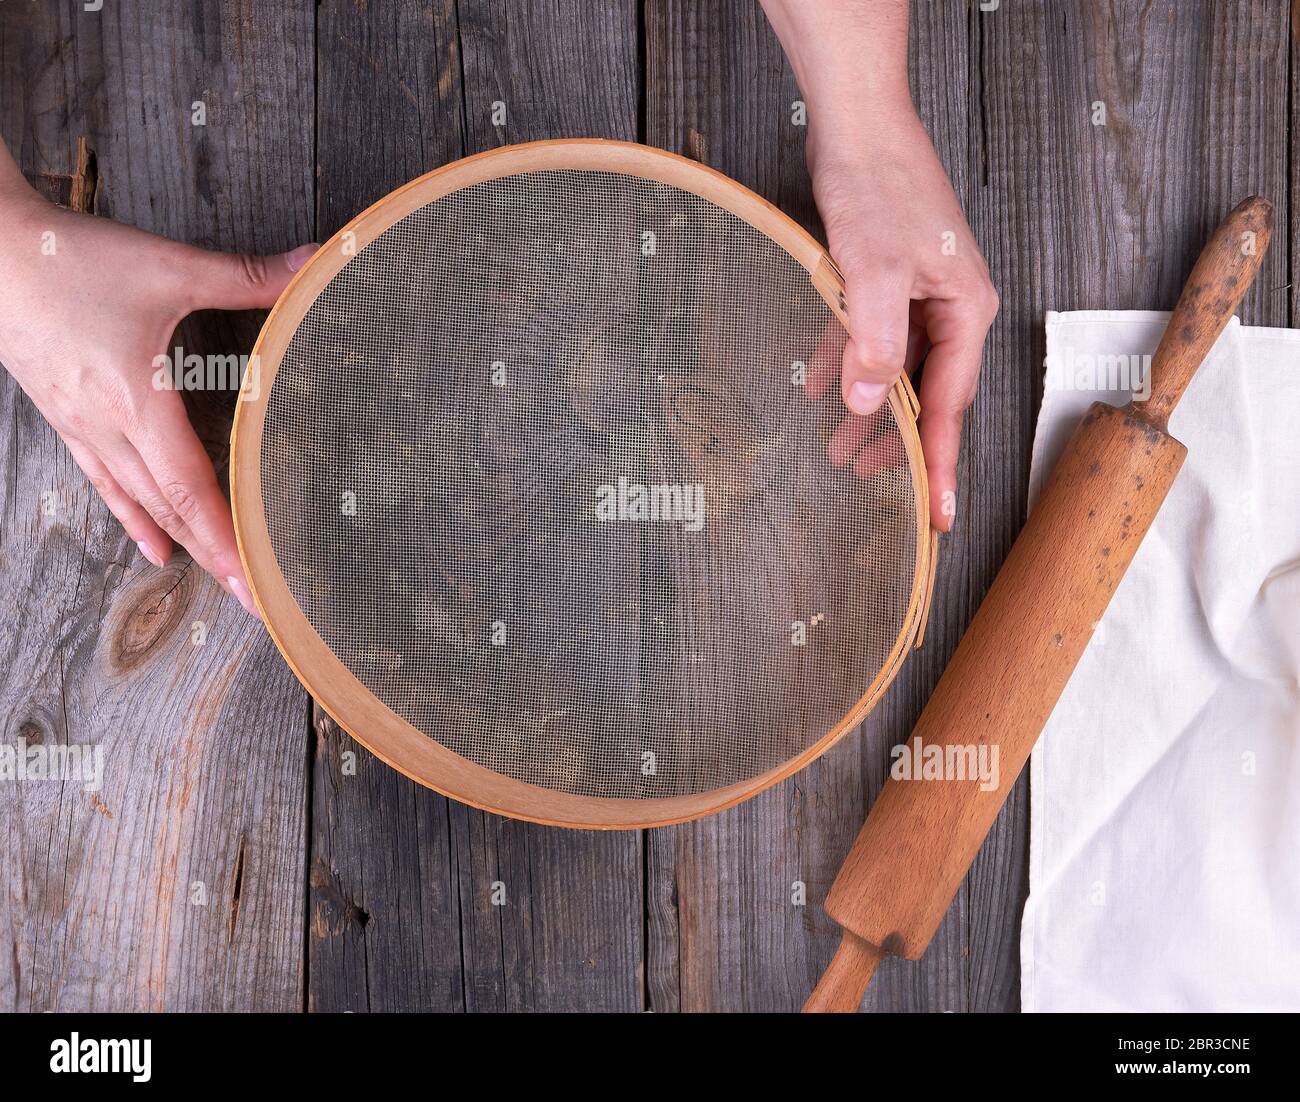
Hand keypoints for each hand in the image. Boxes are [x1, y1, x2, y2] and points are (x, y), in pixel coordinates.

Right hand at [0, 181, 315, 614]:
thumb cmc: (71, 261)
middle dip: (215, 556)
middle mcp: (110, 430)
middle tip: (254, 600)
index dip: (227, 538)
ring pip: (139, 501)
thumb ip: (246, 274)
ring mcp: (83, 429)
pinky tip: (151, 544)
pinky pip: (106, 482)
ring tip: (217, 579)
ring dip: (182, 542)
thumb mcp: (168, 266)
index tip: (256, 581)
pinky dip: (134, 517)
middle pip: (172, 509)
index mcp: (139, 404)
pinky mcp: (66, 418)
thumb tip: (316, 262)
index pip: (193, 491)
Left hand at [806, 107, 997, 530]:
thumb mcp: (873, 273)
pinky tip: (813, 384)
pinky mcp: (890, 280)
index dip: (940, 465)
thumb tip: (871, 407)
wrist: (857, 122)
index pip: (952, 406)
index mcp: (967, 311)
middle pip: (928, 394)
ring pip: (896, 369)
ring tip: (834, 447)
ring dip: (865, 406)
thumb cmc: (879, 184)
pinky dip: (845, 362)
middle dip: (896, 440)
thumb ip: (874, 344)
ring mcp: (921, 293)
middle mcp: (952, 307)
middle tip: (864, 480)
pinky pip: (872, 337)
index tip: (939, 518)